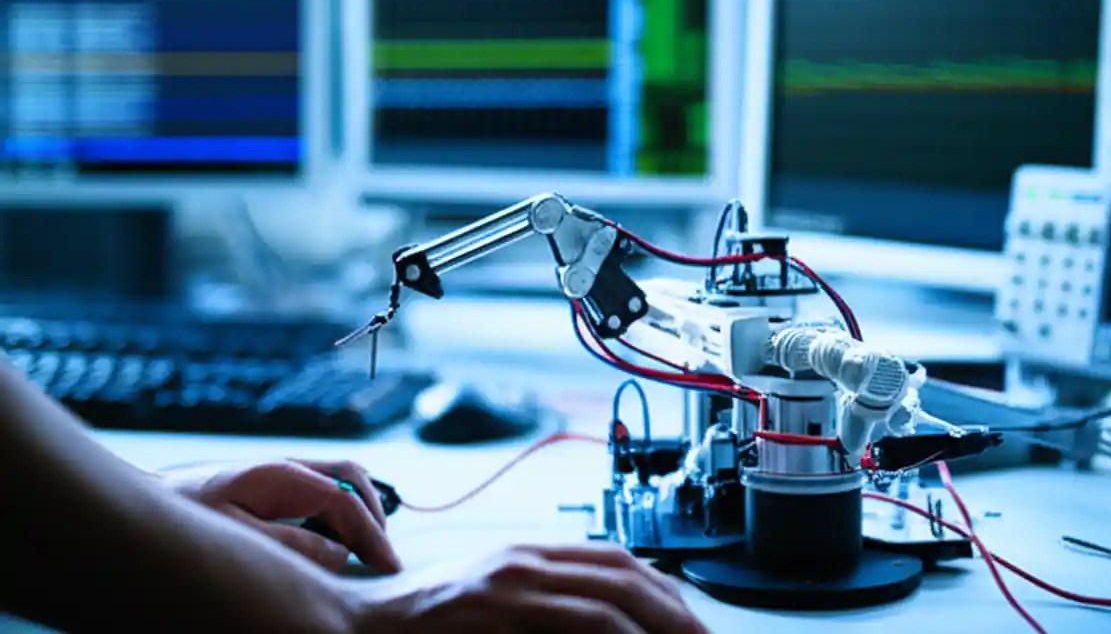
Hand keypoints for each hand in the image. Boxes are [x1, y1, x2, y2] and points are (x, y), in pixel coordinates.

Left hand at [164, 458, 401, 574]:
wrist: (143, 501)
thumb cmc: (183, 519)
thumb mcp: (236, 537)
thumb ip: (292, 545)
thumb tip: (339, 552)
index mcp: (281, 477)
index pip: (345, 501)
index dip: (372, 535)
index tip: (389, 566)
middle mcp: (286, 467)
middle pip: (353, 476)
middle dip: (375, 515)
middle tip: (383, 556)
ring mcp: (279, 472)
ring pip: (341, 476)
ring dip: (361, 507)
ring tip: (366, 546)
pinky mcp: (270, 482)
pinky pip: (321, 486)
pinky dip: (340, 508)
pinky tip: (334, 536)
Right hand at [357, 543, 707, 633]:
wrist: (351, 624)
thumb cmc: (419, 624)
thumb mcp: (489, 601)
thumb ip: (539, 605)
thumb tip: (598, 622)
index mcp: (525, 554)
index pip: (613, 558)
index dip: (659, 586)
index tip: (689, 618)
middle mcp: (523, 560)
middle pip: (622, 572)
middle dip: (672, 606)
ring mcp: (510, 583)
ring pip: (607, 594)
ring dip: (655, 622)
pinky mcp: (495, 610)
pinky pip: (573, 621)